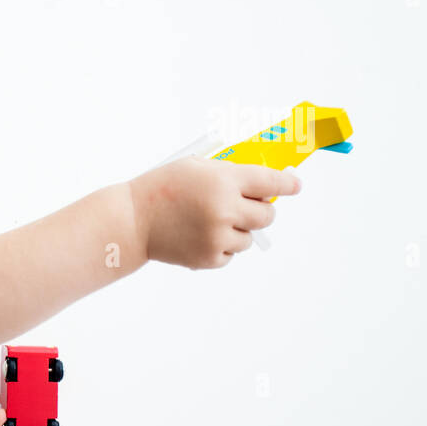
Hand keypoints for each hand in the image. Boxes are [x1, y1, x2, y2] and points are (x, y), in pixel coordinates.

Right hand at [127, 155, 301, 268]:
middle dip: (260, 210)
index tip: (295, 185)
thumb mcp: (195, 167)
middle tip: (246, 207)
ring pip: (249, 237)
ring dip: (238, 230)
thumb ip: (229, 173)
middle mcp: (224, 208)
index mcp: (222, 180)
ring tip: (210, 223)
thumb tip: (264, 185)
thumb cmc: (161, 189)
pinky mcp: (209, 258)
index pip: (269, 181)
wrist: (131, 220)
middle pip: (267, 215)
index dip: (286, 183)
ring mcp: (217, 236)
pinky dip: (221, 246)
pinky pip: (231, 254)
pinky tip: (199, 236)